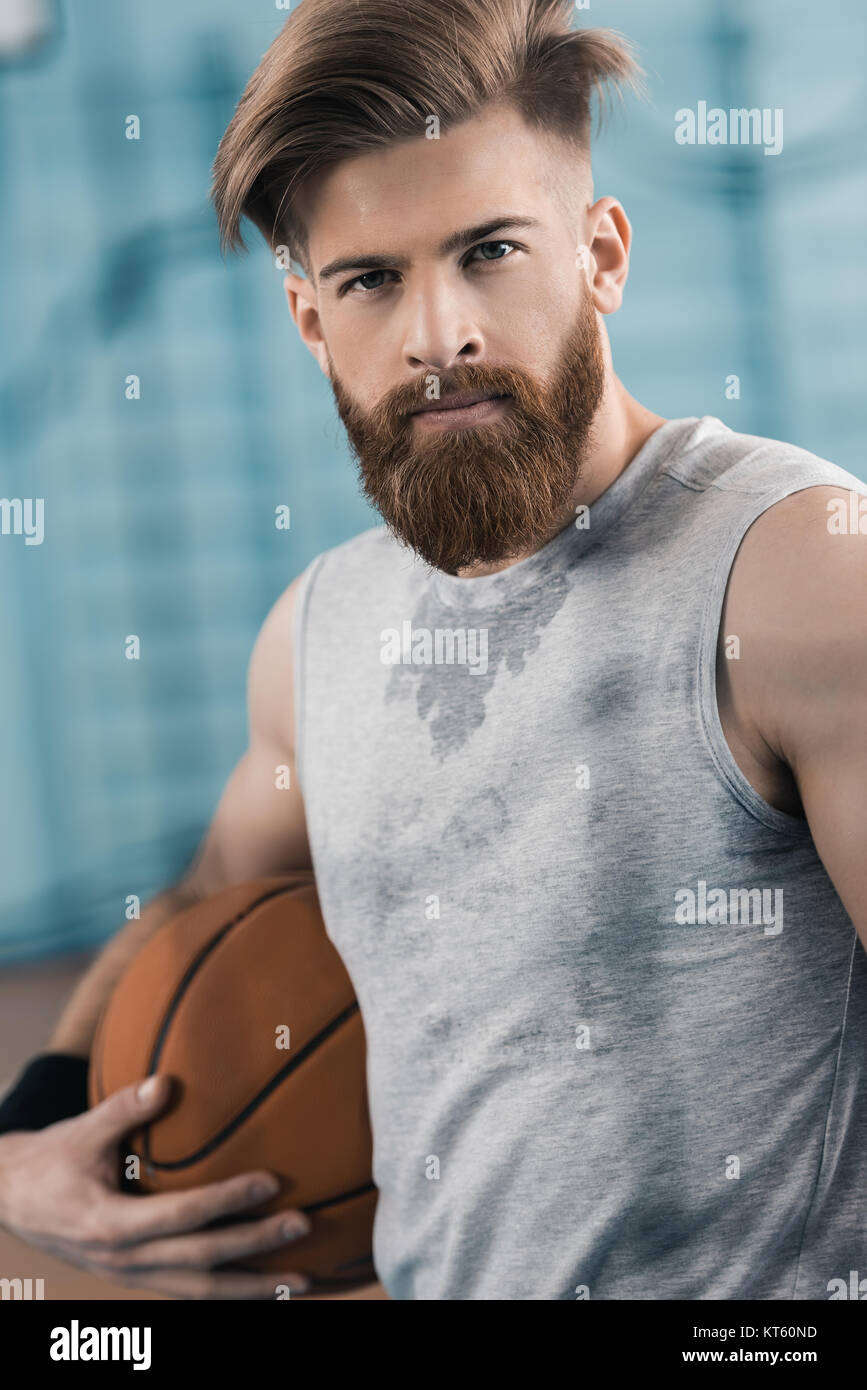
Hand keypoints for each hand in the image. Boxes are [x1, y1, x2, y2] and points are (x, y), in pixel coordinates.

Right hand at [0, 1073, 312, 1298]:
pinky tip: (265, 1285)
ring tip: (303, 1279)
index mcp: (109, 1225)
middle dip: (255, 1247)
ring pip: (200, 1291)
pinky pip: (190, 1291)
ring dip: (252, 1287)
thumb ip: (125, 1107)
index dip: (226, 1202)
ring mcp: (131, 1275)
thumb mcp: (80, 1131)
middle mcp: (123, 1260)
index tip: (270, 1183)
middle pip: (200, 1263)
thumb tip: (167, 1081)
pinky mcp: (137, 1277)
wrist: (11, 1201)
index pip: (180, 1217)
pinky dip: (230, 1291)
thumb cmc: (50, 1161)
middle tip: (303, 1225)